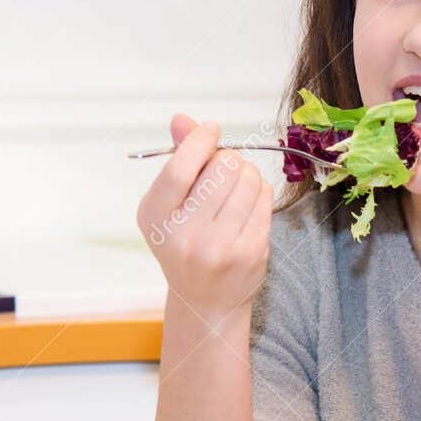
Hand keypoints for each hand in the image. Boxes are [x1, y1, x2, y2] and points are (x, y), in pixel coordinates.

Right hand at [136, 113, 273, 326]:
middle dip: (228, 160)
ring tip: (236, 190)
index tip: (211, 131)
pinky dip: (259, 193)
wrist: (205, 301)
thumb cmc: (184, 243)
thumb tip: (182, 119)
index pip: (180, 167)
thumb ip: (177, 161)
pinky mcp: (251, 252)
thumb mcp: (169, 206)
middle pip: (223, 167)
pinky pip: (264, 199)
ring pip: (249, 179)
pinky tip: (247, 206)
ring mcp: (220, 246)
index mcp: (156, 218)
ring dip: (246, 175)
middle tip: (223, 172)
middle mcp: (185, 234)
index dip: (199, 140)